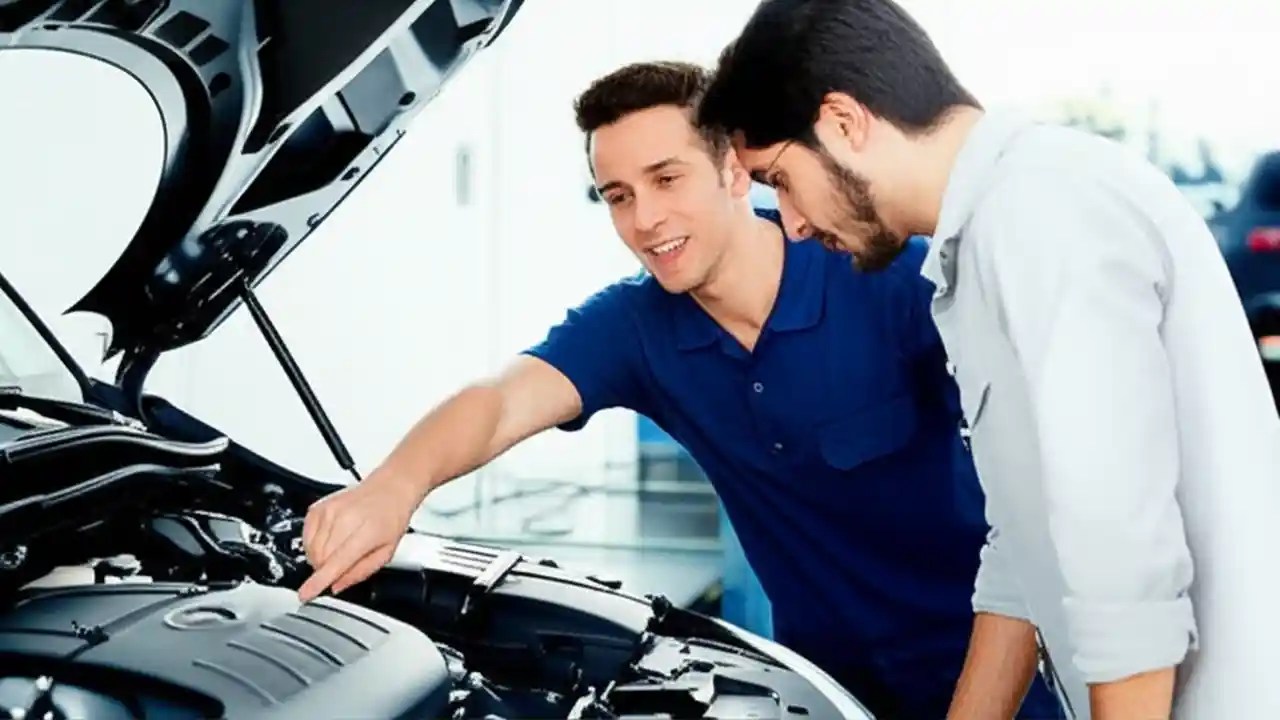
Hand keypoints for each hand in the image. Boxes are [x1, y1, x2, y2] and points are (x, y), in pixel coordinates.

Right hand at [297, 466, 423, 601]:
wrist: (389, 489)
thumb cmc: (391, 517)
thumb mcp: (386, 553)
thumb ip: (361, 572)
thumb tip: (337, 586)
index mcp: (365, 533)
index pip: (336, 563)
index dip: (318, 582)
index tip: (306, 594)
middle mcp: (344, 519)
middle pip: (320, 559)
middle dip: (326, 570)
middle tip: (343, 564)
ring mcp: (329, 511)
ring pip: (310, 549)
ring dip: (319, 558)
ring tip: (339, 549)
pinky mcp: (318, 507)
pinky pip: (305, 535)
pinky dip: (313, 544)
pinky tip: (329, 540)